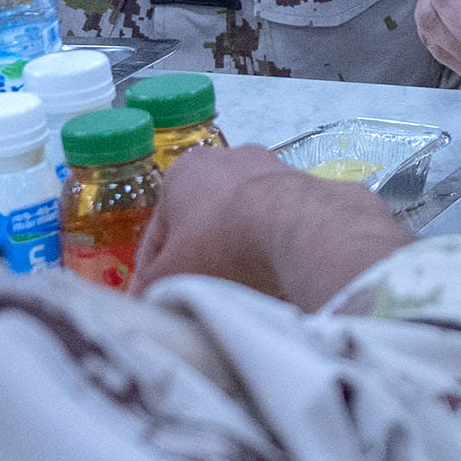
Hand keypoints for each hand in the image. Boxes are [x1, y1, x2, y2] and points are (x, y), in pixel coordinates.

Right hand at [137, 144, 415, 311]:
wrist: (297, 226)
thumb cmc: (220, 243)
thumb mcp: (172, 274)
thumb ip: (154, 286)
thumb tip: (150, 301)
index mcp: (184, 172)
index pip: (158, 231)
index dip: (151, 273)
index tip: (151, 301)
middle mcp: (229, 159)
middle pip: (205, 224)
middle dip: (202, 260)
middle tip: (198, 297)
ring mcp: (274, 169)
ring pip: (246, 225)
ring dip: (242, 257)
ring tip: (243, 295)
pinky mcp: (309, 188)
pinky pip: (283, 229)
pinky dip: (276, 254)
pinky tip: (278, 282)